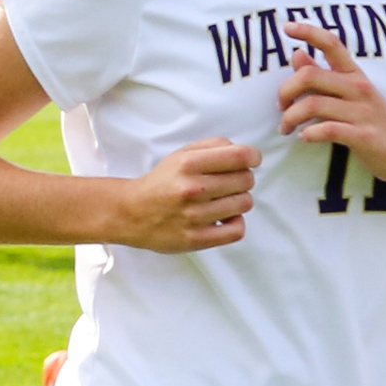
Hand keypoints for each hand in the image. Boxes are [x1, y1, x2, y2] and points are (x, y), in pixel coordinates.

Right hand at [112, 138, 258, 252]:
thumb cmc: (162, 182)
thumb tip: (246, 154)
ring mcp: (194, 216)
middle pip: (245, 180)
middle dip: (243, 178)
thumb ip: (213, 146)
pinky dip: (236, 222)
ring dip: (239, 200)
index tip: (251, 160)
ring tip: (224, 200)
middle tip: (230, 182)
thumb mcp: (181, 155)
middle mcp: (191, 189)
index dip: (253, 156)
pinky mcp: (196, 239)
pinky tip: (224, 217)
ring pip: (244, 204)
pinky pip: (236, 230)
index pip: (240, 156)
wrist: (132, 213)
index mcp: (188, 164)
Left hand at [276, 22, 385, 187]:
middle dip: (285, 91)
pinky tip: (304, 137)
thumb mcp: (351, 94)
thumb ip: (324, 75)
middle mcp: (358, 88)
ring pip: (312, 104)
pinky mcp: (363, 136)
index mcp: (354, 74)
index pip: (331, 43)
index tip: (286, 26)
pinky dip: (308, 134)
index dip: (308, 31)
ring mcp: (362, 112)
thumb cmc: (373, 122)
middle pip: (309, 75)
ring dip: (290, 117)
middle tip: (280, 107)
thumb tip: (297, 53)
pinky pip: (327, 129)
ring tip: (286, 128)